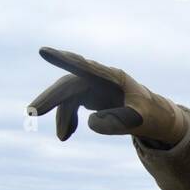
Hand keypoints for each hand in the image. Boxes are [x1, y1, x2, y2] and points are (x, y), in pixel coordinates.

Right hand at [27, 47, 185, 144]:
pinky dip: (68, 119)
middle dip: (51, 99)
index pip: (85, 67)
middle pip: (69, 85)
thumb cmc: (152, 115)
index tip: (44, 51)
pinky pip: (72, 105)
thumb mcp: (141, 120)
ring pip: (68, 97)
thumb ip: (120, 121)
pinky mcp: (91, 95)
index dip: (65, 60)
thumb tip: (91, 124)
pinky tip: (67, 134)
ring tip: (63, 138)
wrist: (157, 117)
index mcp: (113, 77)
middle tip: (32, 112)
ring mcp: (93, 86)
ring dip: (62, 116)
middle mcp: (99, 78)